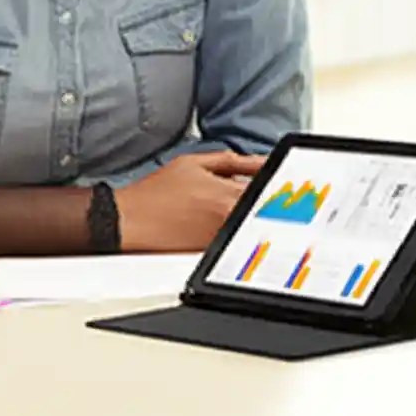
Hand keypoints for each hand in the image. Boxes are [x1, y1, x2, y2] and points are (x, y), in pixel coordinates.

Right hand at [116, 152, 266, 252]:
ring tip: (229, 207)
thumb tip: (262, 161)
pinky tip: (218, 221)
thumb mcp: (194, 163)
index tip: (285, 183)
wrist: (130, 222)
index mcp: (228, 195)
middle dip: (271, 201)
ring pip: (253, 227)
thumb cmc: (155, 194)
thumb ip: (234, 161)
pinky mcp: (213, 253)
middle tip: (272, 195)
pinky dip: (237, 230)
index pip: (271, 189)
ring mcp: (223, 240)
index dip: (281, 185)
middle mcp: (229, 220)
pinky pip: (236, 240)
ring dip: (254, 216)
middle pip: (268, 212)